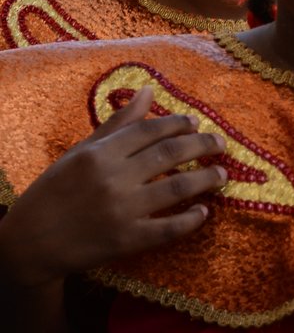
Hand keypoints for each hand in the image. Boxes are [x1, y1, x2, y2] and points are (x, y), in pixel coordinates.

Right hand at [0, 86, 226, 286]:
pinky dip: (190, 220)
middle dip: (202, 146)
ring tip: (223, 176)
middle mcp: (113, 178)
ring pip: (176, 189)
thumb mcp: (81, 152)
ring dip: (206, 180)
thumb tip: (149, 91)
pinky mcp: (127, 241)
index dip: (177, 124)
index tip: (196, 122)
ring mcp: (122, 210)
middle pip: (169, 155)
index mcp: (100, 153)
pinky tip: (203, 213)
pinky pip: (168, 229)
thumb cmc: (55, 191)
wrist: (30, 241)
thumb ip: (117, 124)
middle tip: (221, 145)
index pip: (149, 131)